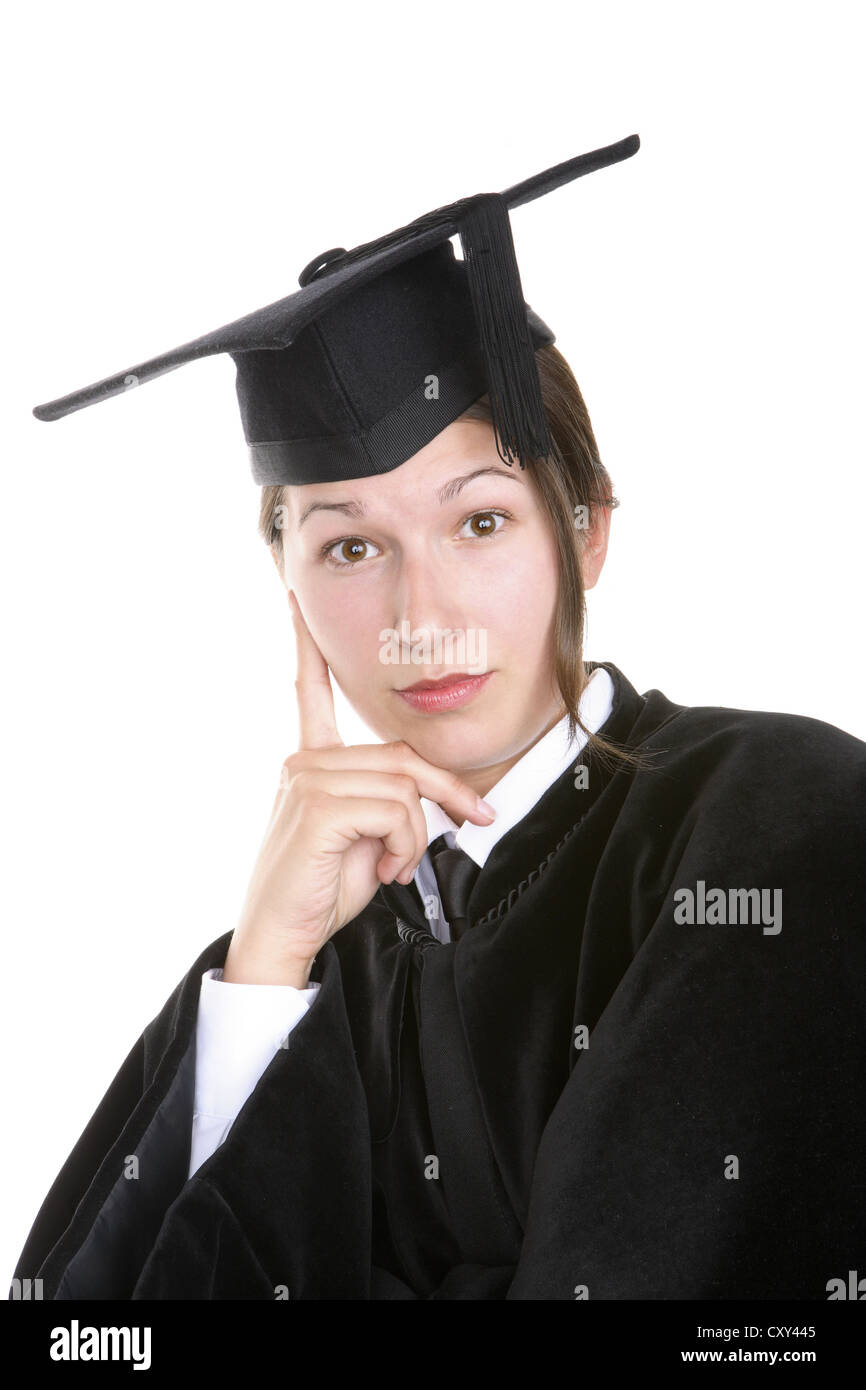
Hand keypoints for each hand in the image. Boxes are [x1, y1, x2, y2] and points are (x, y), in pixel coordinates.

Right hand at [223, 590, 495, 985]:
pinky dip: (405, 846)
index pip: (309, 693)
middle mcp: (305, 760)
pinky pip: (396, 809)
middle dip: (448, 793)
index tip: (296, 603)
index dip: (306, 648)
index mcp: (311, 762)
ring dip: (417, 835)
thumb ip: (384, 800)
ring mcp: (308, 777)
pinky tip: (381, 871)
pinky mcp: (318, 804)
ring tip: (393, 867)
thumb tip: (427, 791)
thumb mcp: (363, 835)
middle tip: (478, 819)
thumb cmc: (320, 891)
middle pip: (403, 756)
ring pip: (405, 786)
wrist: (282, 936)